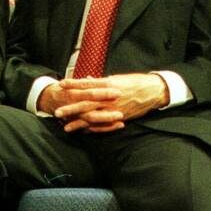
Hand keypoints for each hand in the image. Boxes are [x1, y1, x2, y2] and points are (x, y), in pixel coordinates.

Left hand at [55, 73, 169, 133]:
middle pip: (86, 102)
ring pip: (93, 116)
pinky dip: (93, 128)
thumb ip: (102, 81)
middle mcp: (109, 96)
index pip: (87, 83)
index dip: (74, 84)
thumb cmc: (136, 82)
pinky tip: (83, 132)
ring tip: (65, 127)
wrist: (153, 91)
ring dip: (78, 122)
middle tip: (57, 112)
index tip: (61, 85)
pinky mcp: (119, 116)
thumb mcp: (118, 78)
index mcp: (108, 84)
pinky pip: (103, 124)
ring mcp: (113, 108)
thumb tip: (89, 78)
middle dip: (71, 108)